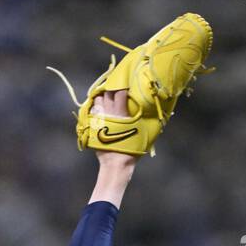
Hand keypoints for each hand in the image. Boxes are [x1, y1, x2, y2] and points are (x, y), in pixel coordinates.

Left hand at [87, 90, 138, 206]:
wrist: (115, 166)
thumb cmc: (132, 150)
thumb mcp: (143, 132)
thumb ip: (144, 117)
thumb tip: (153, 107)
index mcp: (120, 113)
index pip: (119, 91)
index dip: (122, 83)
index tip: (125, 79)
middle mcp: (108, 114)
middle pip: (107, 93)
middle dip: (112, 87)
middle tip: (116, 85)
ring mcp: (99, 120)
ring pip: (98, 101)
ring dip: (102, 97)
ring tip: (107, 97)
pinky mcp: (92, 127)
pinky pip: (92, 111)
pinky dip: (96, 108)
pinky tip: (101, 109)